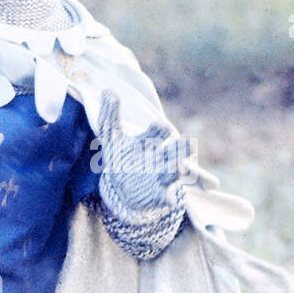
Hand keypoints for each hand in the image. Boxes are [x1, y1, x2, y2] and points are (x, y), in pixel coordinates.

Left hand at [96, 91, 194, 220]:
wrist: (120, 187)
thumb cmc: (122, 157)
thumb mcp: (112, 137)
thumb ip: (110, 115)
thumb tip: (108, 90)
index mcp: (152, 139)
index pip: (159, 130)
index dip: (158, 128)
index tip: (157, 125)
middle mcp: (162, 156)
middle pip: (176, 149)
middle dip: (181, 147)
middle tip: (185, 143)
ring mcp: (162, 175)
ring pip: (174, 171)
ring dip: (177, 169)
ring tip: (178, 168)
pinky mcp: (158, 194)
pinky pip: (167, 197)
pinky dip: (170, 199)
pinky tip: (172, 201)